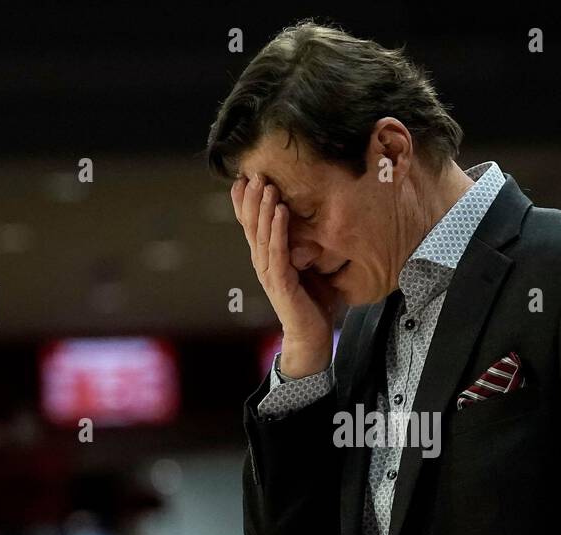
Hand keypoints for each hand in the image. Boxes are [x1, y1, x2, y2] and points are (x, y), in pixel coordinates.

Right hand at [230, 173, 342, 377]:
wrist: (311, 337)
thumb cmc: (312, 303)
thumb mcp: (309, 267)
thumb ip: (305, 246)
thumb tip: (315, 222)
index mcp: (267, 258)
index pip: (252, 225)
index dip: (246, 202)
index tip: (245, 178)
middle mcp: (262, 263)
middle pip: (251, 225)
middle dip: (252, 198)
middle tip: (253, 172)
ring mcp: (269, 273)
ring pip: (261, 234)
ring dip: (262, 207)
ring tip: (265, 184)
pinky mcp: (280, 283)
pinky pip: (278, 250)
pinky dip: (278, 229)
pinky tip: (280, 210)